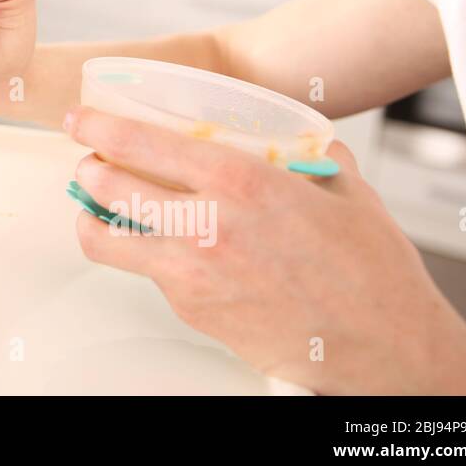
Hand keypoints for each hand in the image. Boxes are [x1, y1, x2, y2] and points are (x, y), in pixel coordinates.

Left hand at [62, 104, 465, 394]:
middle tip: (90, 159)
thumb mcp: (342, 188)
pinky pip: (147, 273)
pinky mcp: (190, 310)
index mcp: (238, 181)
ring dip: (93, 216)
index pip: (138, 143)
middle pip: (105, 187)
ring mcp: (190, 274)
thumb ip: (305, 153)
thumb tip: (291, 134)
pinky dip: (143, 255)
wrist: (384, 347)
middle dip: (88, 168)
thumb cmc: (371, 272)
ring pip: (105, 238)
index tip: (80, 118)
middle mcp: (204, 226)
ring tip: (100, 206)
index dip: (96, 126)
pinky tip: (161, 246)